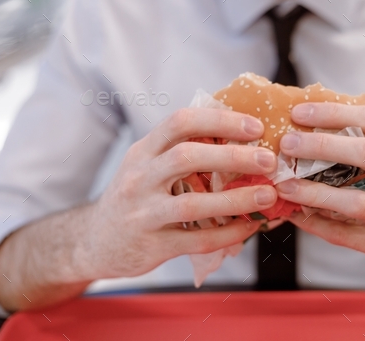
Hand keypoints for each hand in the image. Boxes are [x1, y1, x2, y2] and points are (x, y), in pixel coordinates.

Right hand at [72, 108, 276, 280]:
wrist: (95, 241)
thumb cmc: (135, 196)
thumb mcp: (147, 165)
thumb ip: (181, 149)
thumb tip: (240, 136)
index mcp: (143, 151)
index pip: (180, 122)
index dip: (220, 120)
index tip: (255, 126)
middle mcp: (139, 178)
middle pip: (186, 157)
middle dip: (233, 156)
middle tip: (269, 160)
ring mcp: (143, 213)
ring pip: (192, 203)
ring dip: (235, 199)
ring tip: (268, 196)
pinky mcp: (152, 245)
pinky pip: (196, 240)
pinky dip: (228, 234)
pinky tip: (250, 226)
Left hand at [276, 103, 364, 292]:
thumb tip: (323, 127)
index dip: (335, 113)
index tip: (302, 112)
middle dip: (320, 146)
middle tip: (288, 143)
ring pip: (354, 201)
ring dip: (313, 192)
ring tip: (285, 185)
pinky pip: (347, 236)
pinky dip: (318, 225)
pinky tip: (297, 216)